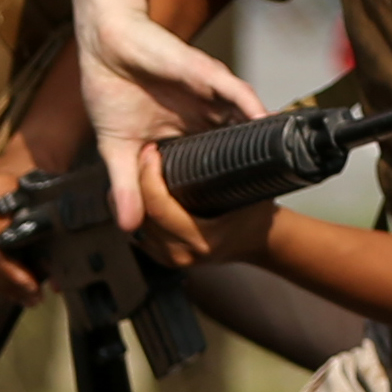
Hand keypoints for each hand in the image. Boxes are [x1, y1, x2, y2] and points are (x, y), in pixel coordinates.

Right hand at [0, 131, 45, 300]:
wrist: (28, 153)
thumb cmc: (45, 180)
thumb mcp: (53, 208)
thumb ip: (53, 244)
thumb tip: (55, 285)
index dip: (12, 276)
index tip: (33, 291)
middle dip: (4, 284)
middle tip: (29, 298)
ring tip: (18, 294)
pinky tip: (1, 281)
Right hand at [77, 8, 263, 232]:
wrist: (103, 47)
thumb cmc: (111, 90)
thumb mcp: (117, 149)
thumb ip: (128, 185)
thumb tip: (128, 226)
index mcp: (186, 132)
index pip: (216, 161)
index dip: (228, 182)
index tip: (242, 215)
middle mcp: (204, 114)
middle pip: (240, 142)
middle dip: (258, 164)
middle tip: (275, 198)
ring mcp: (208, 96)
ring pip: (247, 119)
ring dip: (267, 139)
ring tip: (290, 162)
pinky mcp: (206, 74)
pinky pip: (238, 92)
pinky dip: (254, 108)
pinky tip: (269, 124)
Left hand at [130, 145, 275, 270]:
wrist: (257, 242)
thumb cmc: (255, 215)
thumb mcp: (251, 191)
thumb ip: (239, 168)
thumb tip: (238, 132)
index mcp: (202, 239)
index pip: (159, 207)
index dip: (149, 176)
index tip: (152, 152)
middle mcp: (182, 253)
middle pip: (142, 215)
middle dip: (137, 181)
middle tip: (142, 154)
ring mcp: (170, 259)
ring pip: (136, 224)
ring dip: (133, 195)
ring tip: (139, 166)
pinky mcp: (162, 258)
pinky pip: (139, 232)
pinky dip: (137, 209)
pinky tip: (140, 188)